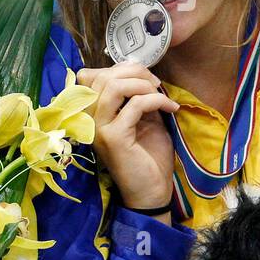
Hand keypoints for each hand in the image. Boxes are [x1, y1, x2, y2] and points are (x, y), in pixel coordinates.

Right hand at [77, 63, 180, 216]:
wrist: (150, 190)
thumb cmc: (146, 156)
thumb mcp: (141, 119)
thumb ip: (135, 98)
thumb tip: (143, 76)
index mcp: (92, 114)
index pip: (90, 76)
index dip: (118, 68)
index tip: (144, 79)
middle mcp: (88, 120)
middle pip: (101, 77)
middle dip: (134, 72)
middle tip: (156, 84)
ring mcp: (98, 129)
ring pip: (113, 87)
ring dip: (142, 84)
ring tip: (160, 93)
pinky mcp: (114, 138)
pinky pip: (135, 106)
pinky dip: (156, 100)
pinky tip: (170, 108)